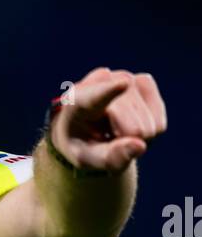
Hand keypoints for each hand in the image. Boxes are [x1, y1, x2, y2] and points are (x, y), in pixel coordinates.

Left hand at [52, 67, 166, 174]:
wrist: (83, 128)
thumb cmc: (81, 144)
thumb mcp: (86, 159)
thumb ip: (110, 157)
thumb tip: (140, 145)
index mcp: (76, 102)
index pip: (96, 97)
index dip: (111, 91)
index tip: (124, 84)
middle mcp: (102, 82)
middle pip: (135, 129)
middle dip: (127, 143)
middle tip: (107, 139)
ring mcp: (124, 78)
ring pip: (150, 126)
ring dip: (138, 138)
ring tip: (115, 131)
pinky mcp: (144, 81)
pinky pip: (160, 124)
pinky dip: (149, 132)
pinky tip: (131, 123)